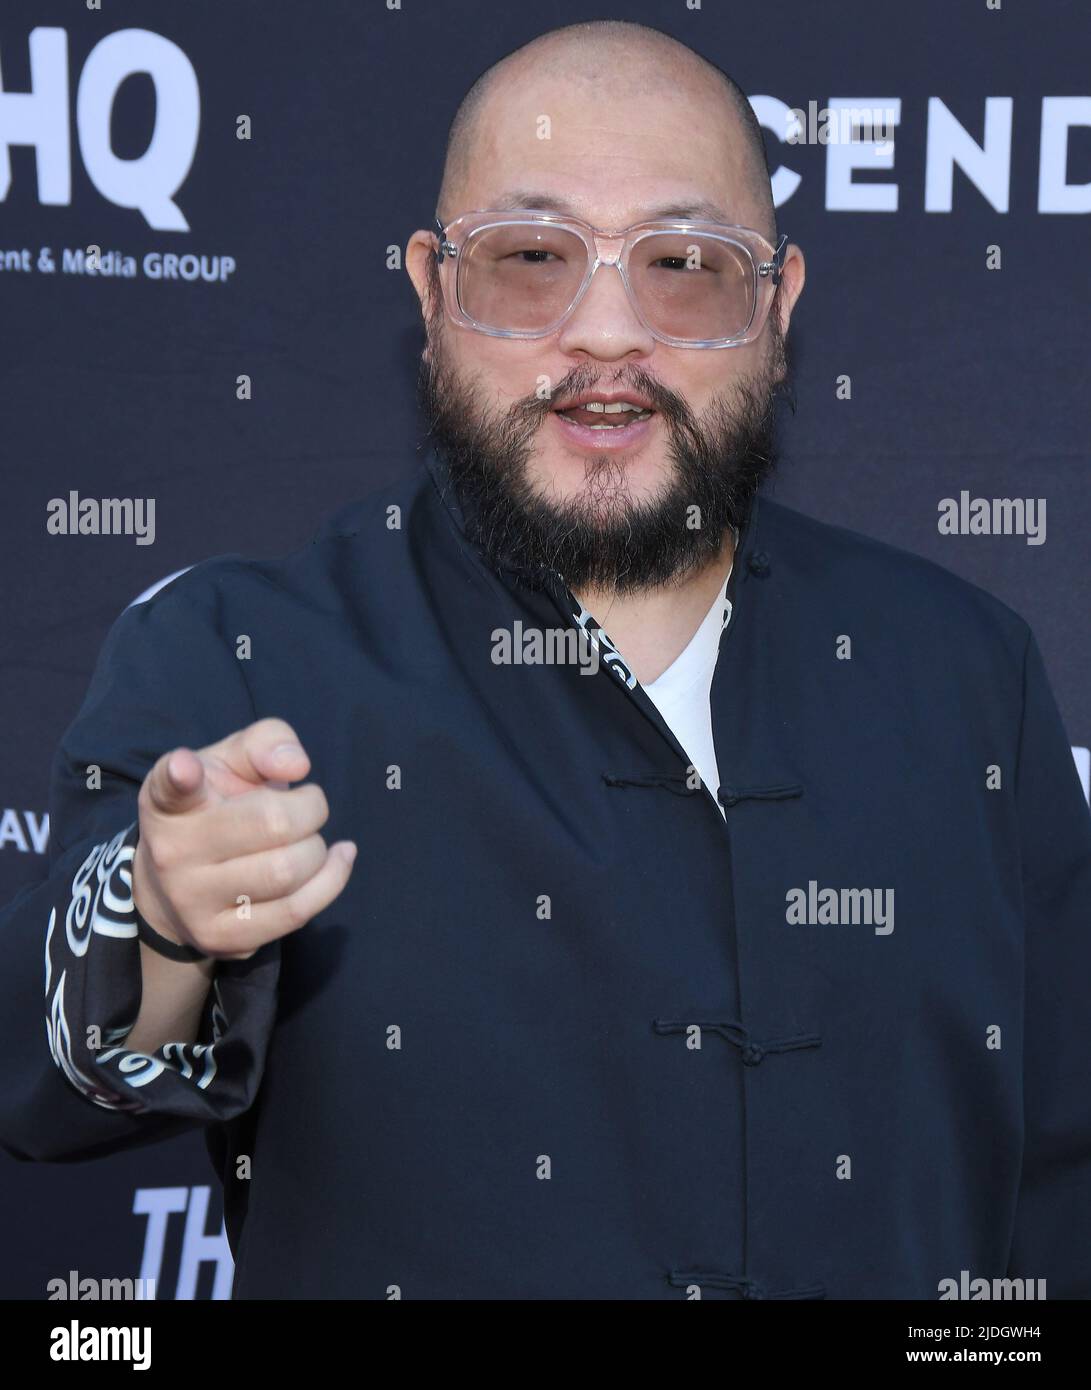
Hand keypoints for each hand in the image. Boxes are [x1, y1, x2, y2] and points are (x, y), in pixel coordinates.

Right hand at [130, 717, 355, 959]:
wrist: (173, 890)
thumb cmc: (215, 809)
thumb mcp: (231, 763)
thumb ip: (265, 743)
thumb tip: (296, 765)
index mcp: (170, 801)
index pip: (169, 786)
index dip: (179, 775)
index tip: (185, 768)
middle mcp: (173, 852)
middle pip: (273, 824)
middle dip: (309, 810)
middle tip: (306, 807)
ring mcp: (193, 901)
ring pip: (288, 872)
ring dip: (317, 849)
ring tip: (309, 838)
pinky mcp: (221, 938)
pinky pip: (296, 912)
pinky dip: (331, 881)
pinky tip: (338, 859)